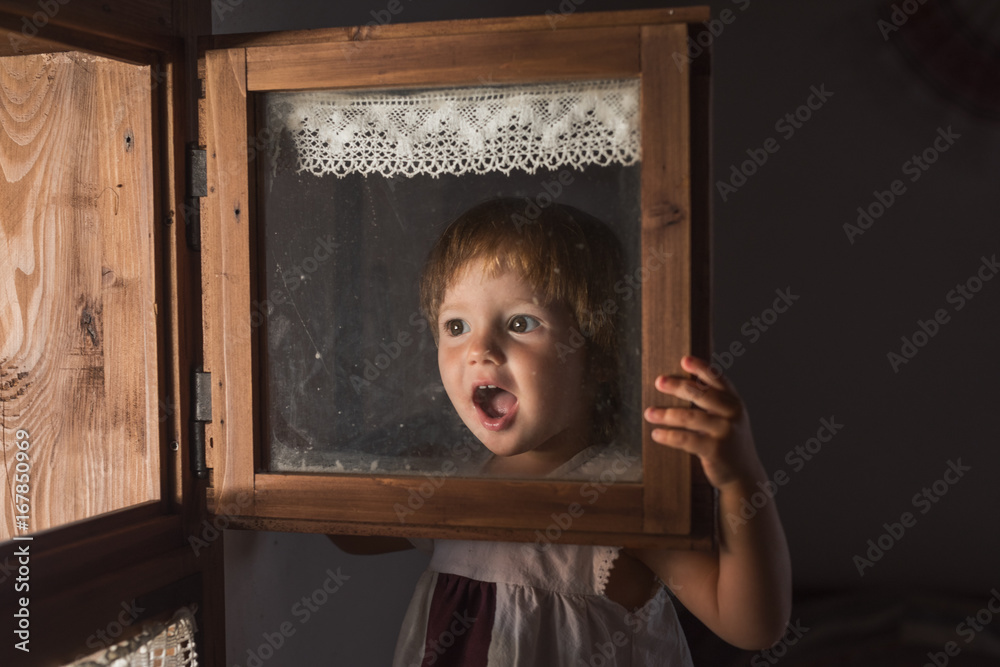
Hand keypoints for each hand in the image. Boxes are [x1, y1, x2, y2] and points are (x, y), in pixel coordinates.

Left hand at [643, 355, 762, 489]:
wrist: (744, 475)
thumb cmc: (729, 443)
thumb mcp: (729, 419)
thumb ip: (715, 402)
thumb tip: (685, 383)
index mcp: (735, 403)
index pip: (718, 379)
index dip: (701, 368)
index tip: (684, 360)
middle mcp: (732, 414)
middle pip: (700, 394)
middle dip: (677, 386)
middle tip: (659, 382)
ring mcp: (724, 432)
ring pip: (689, 417)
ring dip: (665, 414)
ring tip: (649, 413)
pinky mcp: (714, 450)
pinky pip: (685, 438)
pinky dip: (668, 435)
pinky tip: (657, 433)